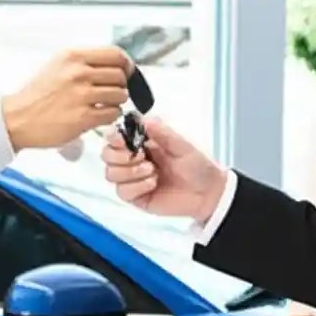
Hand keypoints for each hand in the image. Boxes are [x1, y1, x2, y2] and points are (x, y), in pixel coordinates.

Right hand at [1, 47, 132, 151]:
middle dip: (120, 85)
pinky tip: (98, 115)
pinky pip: (113, 113)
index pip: (116, 54)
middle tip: (110, 92)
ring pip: (120, 95)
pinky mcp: (84, 117)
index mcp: (73, 56)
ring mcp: (82, 95)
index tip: (126, 72)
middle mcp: (79, 72)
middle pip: (121, 75)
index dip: (126, 64)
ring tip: (102, 104)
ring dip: (116, 102)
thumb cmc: (37, 94)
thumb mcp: (58, 65)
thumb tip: (116, 64)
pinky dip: (110, 115)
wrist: (17, 119)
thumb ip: (84, 62)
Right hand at [102, 118, 227, 223]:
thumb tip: (142, 119)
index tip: (121, 139)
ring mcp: (133, 179)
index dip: (112, 136)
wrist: (208, 192)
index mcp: (142, 143)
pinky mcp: (136, 197)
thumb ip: (162, 132)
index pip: (115, 137)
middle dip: (120, 155)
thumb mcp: (181, 144)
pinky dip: (136, 186)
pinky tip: (152, 184)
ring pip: (111, 174)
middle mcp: (133, 159)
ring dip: (130, 171)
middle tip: (142, 156)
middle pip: (106, 155)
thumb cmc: (197, 165)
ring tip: (152, 171)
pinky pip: (122, 192)